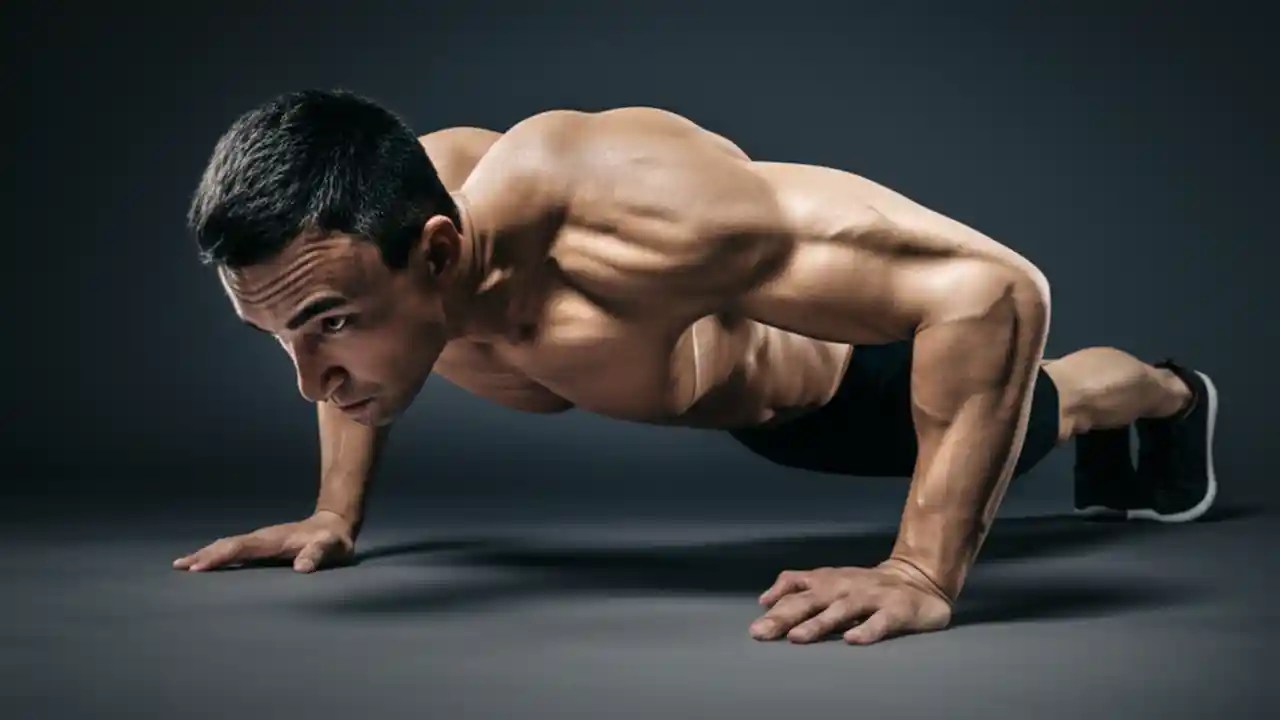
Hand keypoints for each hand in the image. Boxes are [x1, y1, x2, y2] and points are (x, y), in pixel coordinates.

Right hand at [171, 510, 355, 573]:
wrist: (334, 525)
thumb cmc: (333, 540)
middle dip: (203, 555)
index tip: (198, 567)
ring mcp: (260, 542)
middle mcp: (261, 538)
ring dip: (205, 555)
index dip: (220, 557)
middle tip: (178, 567)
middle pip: (227, 545)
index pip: (241, 547)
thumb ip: (317, 555)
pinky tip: (204, 565)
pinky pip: (234, 551)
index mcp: (273, 539)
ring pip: (227, 546)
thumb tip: (302, 569)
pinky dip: (216, 556)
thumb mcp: (331, 548)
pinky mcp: (261, 547)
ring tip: (181, 566)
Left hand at [750, 560, 953, 644]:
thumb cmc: (864, 586)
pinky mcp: (896, 610)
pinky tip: (852, 641)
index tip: (755, 625)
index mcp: (827, 581)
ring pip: (840, 610)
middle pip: (810, 601)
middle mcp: (844, 587)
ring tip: (797, 637)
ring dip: (818, 623)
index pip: (795, 589)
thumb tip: (764, 601)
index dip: (775, 605)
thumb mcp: (829, 580)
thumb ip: (798, 587)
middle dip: (784, 617)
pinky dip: (866, 630)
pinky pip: (879, 622)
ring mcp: (870, 597)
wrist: (917, 578)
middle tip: (762, 633)